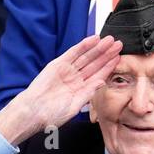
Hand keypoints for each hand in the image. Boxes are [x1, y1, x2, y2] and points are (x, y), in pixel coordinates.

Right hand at [0, 35, 120, 144]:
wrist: (33, 112)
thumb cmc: (52, 114)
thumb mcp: (75, 105)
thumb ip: (88, 92)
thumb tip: (102, 82)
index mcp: (81, 89)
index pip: (98, 74)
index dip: (109, 66)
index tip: (120, 58)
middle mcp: (75, 78)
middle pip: (94, 63)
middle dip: (107, 54)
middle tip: (119, 44)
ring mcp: (67, 70)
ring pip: (86, 56)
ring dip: (98, 48)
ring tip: (110, 40)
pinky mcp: (58, 64)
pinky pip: (73, 53)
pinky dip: (84, 45)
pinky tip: (94, 39)